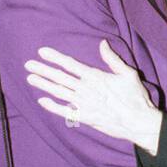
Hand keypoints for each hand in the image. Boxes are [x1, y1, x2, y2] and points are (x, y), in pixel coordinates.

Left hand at [25, 40, 162, 154]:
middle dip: (43, 70)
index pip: (70, 64)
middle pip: (59, 77)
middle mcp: (85, 89)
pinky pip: (64, 111)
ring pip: (59, 92)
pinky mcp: (84, 117)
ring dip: (43, 85)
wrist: (138, 122)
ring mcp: (83, 104)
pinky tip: (42, 101)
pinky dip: (52, 106)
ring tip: (31, 78)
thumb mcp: (128, 73)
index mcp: (95, 77)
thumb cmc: (135, 97)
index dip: (55, 57)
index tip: (42, 51)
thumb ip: (112, 59)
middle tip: (28, 64)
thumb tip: (102, 43)